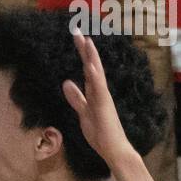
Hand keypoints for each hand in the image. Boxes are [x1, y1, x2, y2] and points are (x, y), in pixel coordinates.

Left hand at [62, 30, 138, 171]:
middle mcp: (100, 91)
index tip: (77, 36)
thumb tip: (66, 82)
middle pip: (91, 65)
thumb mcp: (83, 113)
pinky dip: (95, 76)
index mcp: (95, 92)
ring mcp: (103, 97)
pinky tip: (90, 65)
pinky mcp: (104, 106)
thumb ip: (76, 98)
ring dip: (91, 57)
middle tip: (77, 30)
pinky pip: (99, 88)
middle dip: (84, 48)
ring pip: (96, 73)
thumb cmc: (100, 133)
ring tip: (85, 40)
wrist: (114, 149)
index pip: (87, 69)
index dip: (82, 53)